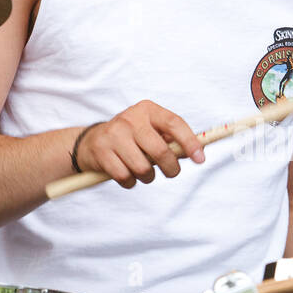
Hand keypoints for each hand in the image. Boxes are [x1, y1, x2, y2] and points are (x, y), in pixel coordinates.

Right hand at [75, 101, 204, 188]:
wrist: (92, 141)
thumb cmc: (131, 138)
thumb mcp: (152, 131)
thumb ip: (172, 141)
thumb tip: (197, 152)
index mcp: (148, 110)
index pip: (174, 123)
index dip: (190, 142)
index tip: (200, 159)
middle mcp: (130, 118)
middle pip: (160, 150)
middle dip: (171, 168)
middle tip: (171, 172)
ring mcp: (114, 134)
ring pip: (143, 168)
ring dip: (148, 177)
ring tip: (144, 172)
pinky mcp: (101, 151)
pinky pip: (125, 177)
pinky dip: (130, 182)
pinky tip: (128, 175)